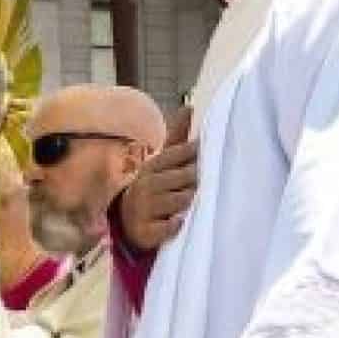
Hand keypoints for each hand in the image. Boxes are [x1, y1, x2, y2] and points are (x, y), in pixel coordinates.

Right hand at [119, 106, 196, 251]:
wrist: (130, 222)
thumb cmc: (155, 187)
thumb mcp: (163, 162)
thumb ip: (177, 137)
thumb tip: (189, 106)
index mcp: (152, 167)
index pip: (175, 154)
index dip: (191, 154)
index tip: (204, 154)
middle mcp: (146, 186)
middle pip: (181, 177)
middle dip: (194, 179)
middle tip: (208, 179)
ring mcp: (145, 209)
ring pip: (178, 200)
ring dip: (190, 200)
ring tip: (198, 199)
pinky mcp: (147, 232)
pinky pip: (166, 227)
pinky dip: (174, 224)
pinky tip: (180, 221)